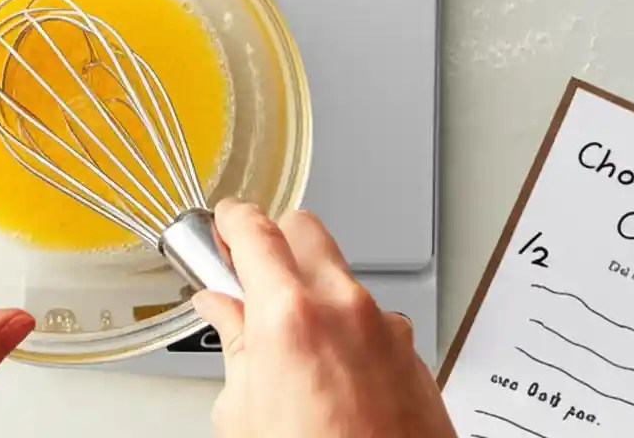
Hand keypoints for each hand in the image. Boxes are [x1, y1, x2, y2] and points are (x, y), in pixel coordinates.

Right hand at [193, 201, 454, 437]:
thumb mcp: (243, 414)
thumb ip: (234, 344)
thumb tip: (222, 310)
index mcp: (291, 315)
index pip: (256, 230)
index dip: (232, 219)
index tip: (223, 223)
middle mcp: (345, 307)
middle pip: (306, 229)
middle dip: (276, 241)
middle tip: (252, 274)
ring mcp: (384, 326)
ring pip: (341, 274)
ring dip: (314, 290)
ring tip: (291, 342)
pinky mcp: (410, 349)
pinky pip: (371, 315)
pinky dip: (348, 326)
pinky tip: (331, 371)